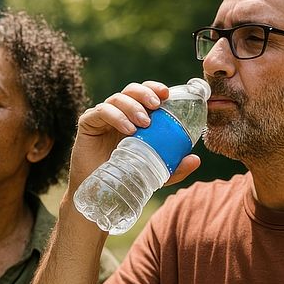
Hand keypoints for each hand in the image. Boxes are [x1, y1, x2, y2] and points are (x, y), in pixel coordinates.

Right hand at [71, 81, 198, 186]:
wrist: (99, 195)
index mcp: (134, 118)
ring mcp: (102, 118)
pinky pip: (101, 111)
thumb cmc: (126, 179)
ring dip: (132, 106)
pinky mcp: (87, 124)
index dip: (155, 88)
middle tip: (156, 105)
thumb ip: (174, 166)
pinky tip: (128, 129)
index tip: (167, 94)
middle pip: (131, 90)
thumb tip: (196, 159)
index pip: (145, 94)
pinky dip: (116, 116)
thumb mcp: (155, 173)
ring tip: (144, 123)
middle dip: (145, 93)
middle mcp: (118, 114)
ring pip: (117, 98)